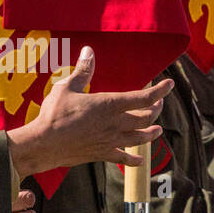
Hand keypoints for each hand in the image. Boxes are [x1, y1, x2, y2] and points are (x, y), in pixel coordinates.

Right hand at [7, 47, 171, 178]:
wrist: (44, 144)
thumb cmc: (54, 114)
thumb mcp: (67, 87)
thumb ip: (83, 71)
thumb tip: (89, 51)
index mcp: (109, 105)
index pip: (143, 97)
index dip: (159, 91)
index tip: (169, 84)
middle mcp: (114, 124)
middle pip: (146, 118)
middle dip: (156, 109)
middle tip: (158, 104)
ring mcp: (110, 141)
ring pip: (140, 138)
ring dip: (151, 133)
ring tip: (157, 130)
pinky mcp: (101, 154)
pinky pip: (123, 158)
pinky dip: (134, 159)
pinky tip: (140, 160)